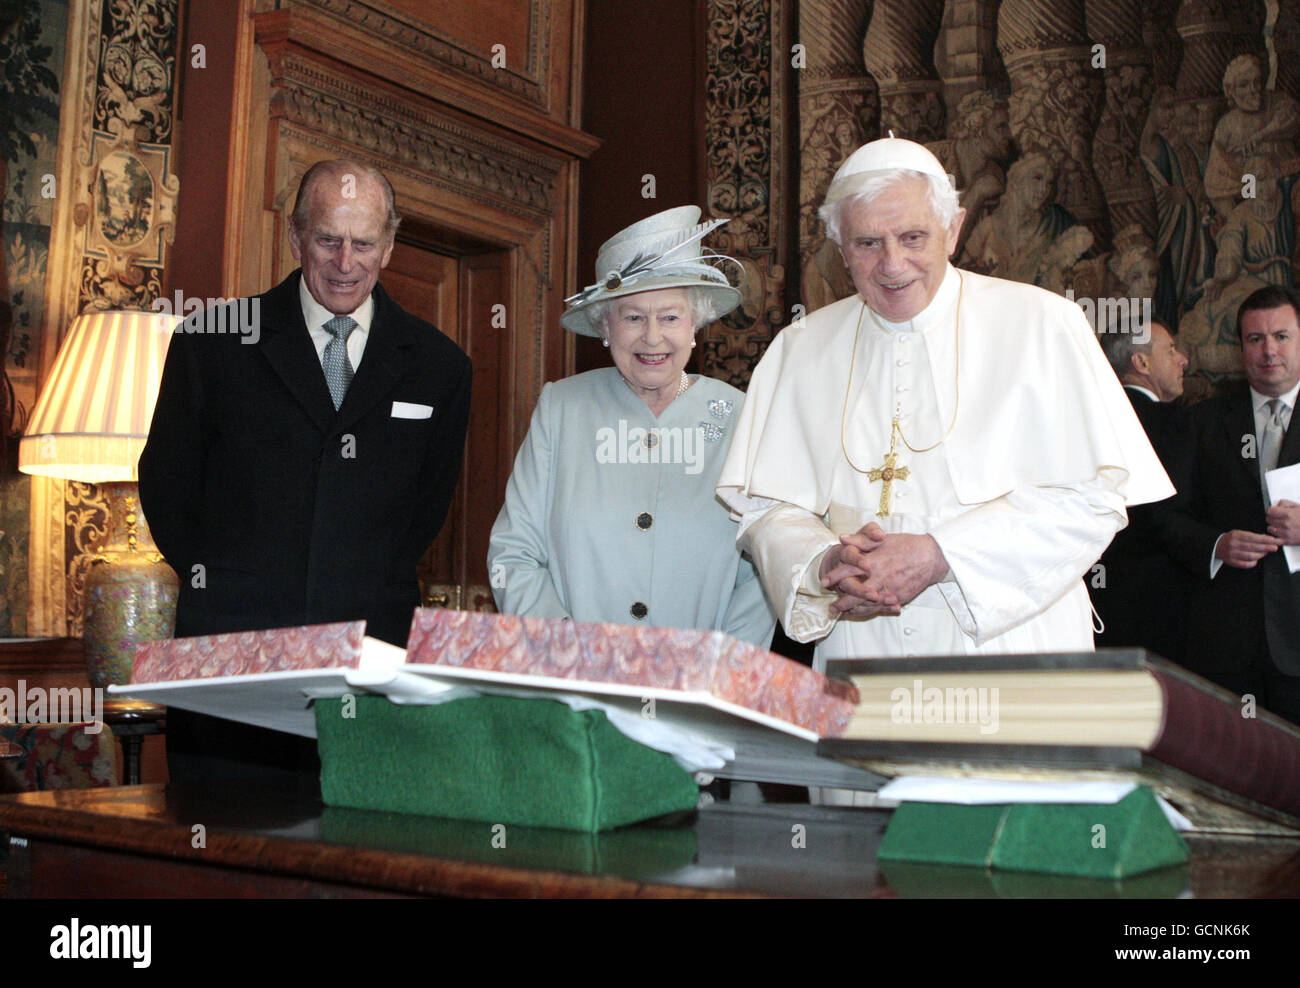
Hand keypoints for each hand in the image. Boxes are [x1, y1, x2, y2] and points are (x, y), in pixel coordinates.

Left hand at [820, 523, 948, 614]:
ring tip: (842, 613)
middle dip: (841, 601)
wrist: (931, 557)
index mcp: (874, 561)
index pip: (848, 570)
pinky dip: (870, 611)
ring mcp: (889, 589)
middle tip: (831, 608)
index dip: (835, 576)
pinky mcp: (898, 597)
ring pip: (867, 604)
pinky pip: (881, 608)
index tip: (824, 581)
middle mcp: (880, 577)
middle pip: (855, 592)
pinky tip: (861, 612)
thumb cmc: (906, 545)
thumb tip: (842, 538)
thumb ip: (861, 539)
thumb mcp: (882, 539)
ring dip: (853, 609)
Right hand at [1215, 529, 1282, 567]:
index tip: (1272, 540)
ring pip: (1250, 556)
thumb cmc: (1230, 539)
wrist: (1215, 546)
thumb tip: (1266, 538)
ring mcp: (1232, 554)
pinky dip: (1253, 563)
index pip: (1253, 537)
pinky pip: (1245, 564)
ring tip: (1266, 553)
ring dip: (1261, 555)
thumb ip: (1251, 535)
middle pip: (1253, 547)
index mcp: (1235, 535)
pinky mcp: (1231, 562)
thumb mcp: (1238, 533)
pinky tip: (1256, 560)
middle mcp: (1233, 545)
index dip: (1264, 539)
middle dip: (1266, 547)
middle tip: (1274, 548)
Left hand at [1266, 500, 1299, 543]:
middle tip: (1277, 518)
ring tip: (1279, 526)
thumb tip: (1276, 505)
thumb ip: (1284, 503)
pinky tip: (1277, 534)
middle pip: (1268, 520)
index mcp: (1288, 514)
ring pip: (1269, 529)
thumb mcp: (1297, 506)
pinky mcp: (1287, 541)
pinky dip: (1273, 537)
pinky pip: (1274, 540)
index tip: (1273, 512)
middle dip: (1272, 518)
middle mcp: (1286, 523)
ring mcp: (1286, 533)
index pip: (1269, 511)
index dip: (1271, 511)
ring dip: (1273, 527)